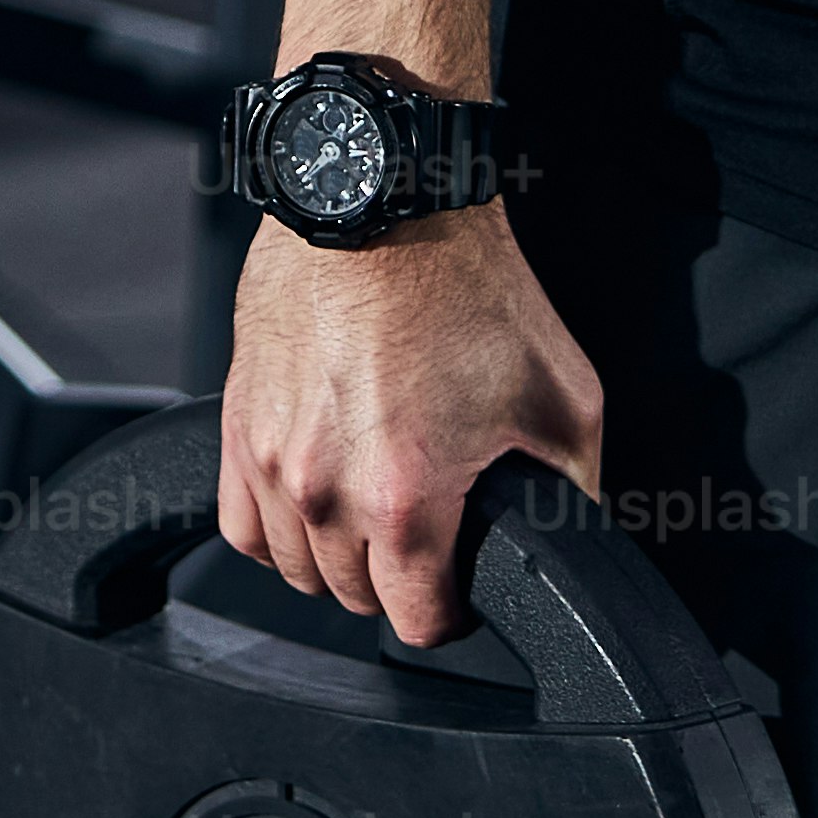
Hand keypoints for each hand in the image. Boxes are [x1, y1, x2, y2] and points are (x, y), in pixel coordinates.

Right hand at [220, 204, 605, 645]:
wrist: (385, 199)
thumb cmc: (465, 282)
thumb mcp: (565, 396)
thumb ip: (572, 489)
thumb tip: (578, 539)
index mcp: (405, 496)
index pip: (416, 618)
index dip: (452, 615)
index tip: (463, 591)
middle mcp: (325, 487)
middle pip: (352, 596)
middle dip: (396, 582)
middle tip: (430, 539)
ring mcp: (272, 456)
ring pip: (293, 565)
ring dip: (335, 559)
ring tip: (374, 520)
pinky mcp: (239, 419)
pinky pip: (240, 522)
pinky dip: (274, 531)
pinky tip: (311, 508)